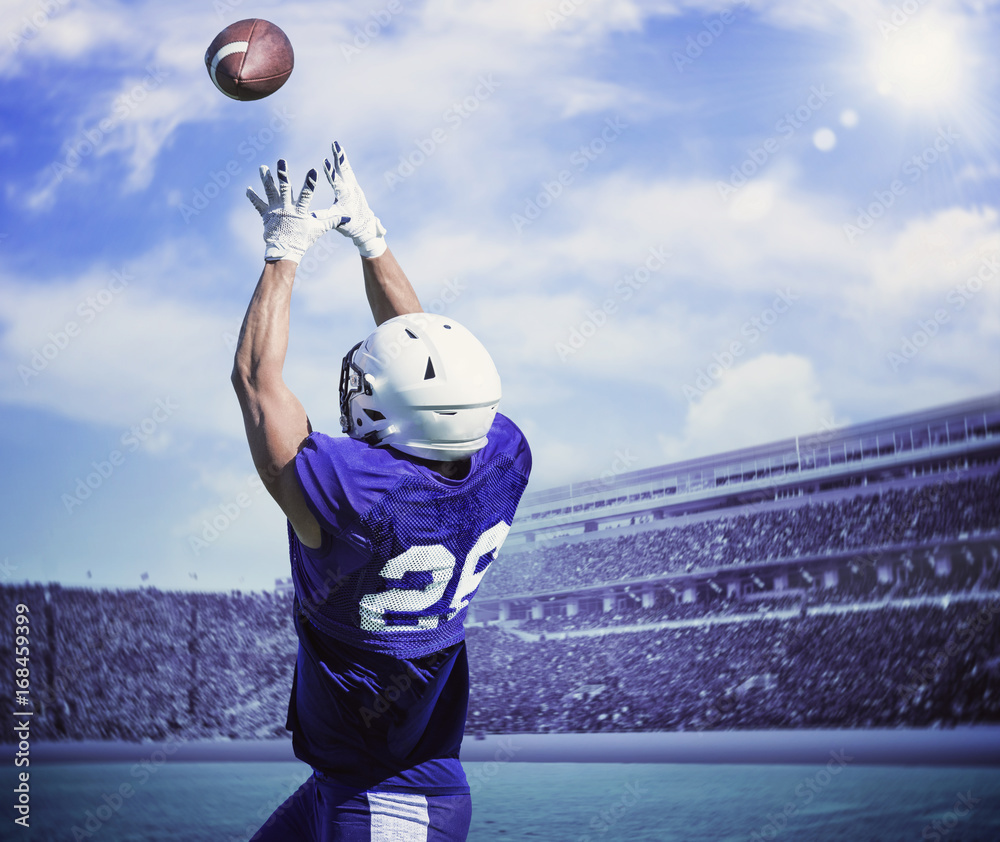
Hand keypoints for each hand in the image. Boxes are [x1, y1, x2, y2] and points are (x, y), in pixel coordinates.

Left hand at [247, 159, 342, 263]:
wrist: (285, 251)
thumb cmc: (303, 239)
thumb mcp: (318, 229)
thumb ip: (332, 221)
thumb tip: (348, 218)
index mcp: (299, 211)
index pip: (306, 195)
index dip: (310, 183)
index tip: (313, 171)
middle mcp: (286, 208)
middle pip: (285, 189)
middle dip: (283, 175)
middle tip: (281, 161)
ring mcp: (275, 211)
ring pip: (270, 191)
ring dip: (266, 179)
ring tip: (262, 167)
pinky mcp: (265, 215)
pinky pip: (258, 204)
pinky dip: (253, 196)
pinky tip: (248, 188)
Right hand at [323, 141, 386, 258]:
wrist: (366, 227)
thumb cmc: (350, 226)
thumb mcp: (337, 222)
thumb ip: (324, 217)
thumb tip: (309, 215)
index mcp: (345, 196)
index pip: (336, 182)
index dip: (330, 172)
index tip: (325, 161)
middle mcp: (351, 189)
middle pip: (344, 170)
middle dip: (339, 157)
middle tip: (335, 144)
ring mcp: (354, 186)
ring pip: (346, 168)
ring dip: (341, 157)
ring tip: (337, 145)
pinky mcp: (354, 185)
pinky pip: (348, 171)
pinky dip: (343, 162)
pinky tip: (341, 154)